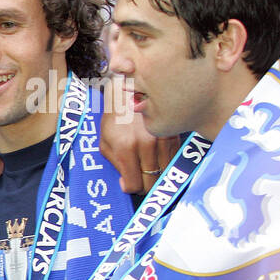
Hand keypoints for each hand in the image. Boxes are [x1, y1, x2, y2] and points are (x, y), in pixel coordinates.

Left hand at [101, 73, 180, 194]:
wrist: (131, 91)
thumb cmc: (114, 118)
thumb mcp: (105, 142)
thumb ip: (115, 164)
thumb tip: (127, 184)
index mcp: (126, 148)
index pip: (135, 184)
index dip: (131, 188)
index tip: (129, 183)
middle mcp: (147, 145)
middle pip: (152, 182)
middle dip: (145, 185)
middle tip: (139, 179)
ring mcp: (163, 139)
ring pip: (165, 172)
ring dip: (157, 175)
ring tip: (147, 169)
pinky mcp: (174, 134)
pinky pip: (173, 159)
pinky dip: (166, 163)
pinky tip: (157, 157)